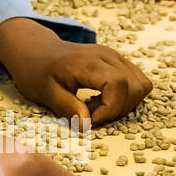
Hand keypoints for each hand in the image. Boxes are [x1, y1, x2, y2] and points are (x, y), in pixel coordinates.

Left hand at [0, 18, 151, 124]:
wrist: (35, 50)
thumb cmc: (36, 71)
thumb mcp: (44, 93)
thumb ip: (67, 108)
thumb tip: (87, 126)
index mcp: (87, 62)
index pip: (118, 84)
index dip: (110, 109)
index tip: (91, 119)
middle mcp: (106, 55)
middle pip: (135, 86)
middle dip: (118, 109)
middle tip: (91, 114)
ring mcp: (114, 56)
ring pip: (141, 84)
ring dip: (125, 104)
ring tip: (96, 107)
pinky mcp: (117, 61)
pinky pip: (136, 81)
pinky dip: (125, 96)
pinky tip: (101, 100)